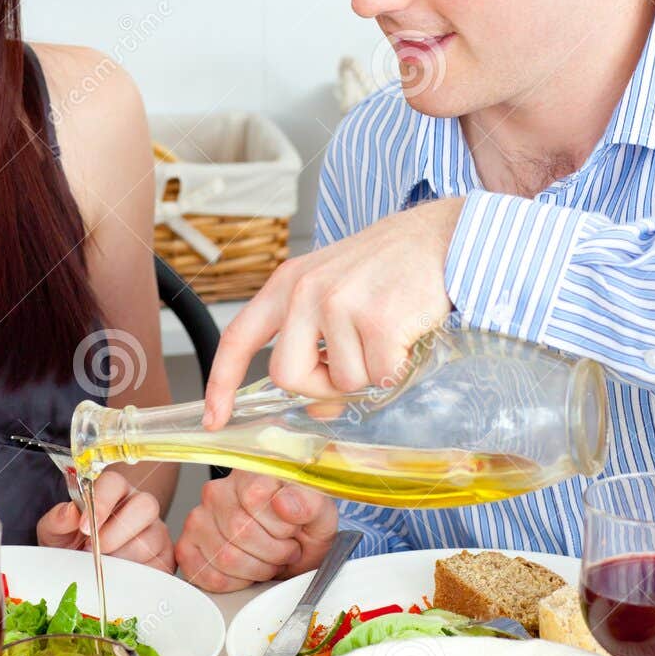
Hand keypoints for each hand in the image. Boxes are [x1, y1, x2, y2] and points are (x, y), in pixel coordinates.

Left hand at [37, 469, 172, 572]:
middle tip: (94, 551)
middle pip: (145, 505)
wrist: (81, 573)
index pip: (114, 483)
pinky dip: (138, 575)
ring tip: (103, 568)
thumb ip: (57, 521)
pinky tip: (120, 579)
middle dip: (117, 532)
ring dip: (124, 558)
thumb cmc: (72, 546)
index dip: (102, 502)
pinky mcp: (164, 558)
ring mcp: (155, 532)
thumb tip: (69, 512)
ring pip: (152, 539)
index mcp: (113, 492)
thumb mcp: (55, 535)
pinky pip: (160, 564)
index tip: (85, 527)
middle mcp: (139, 507)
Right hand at [174, 471, 337, 592]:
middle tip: (284, 550)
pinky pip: (208, 576)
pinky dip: (235, 583)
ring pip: (225, 557)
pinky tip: (247, 570)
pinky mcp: (187, 547)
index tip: (292, 531)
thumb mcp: (320, 513)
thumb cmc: (301, 527)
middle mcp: (218, 490)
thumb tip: (284, 503)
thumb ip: (309, 502)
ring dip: (256, 569)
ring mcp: (198, 518)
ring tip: (268, 559)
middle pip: (239, 531)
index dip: (280, 526)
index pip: (255, 498)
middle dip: (272, 553)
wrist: (290, 545)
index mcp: (250, 472)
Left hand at [202, 197, 461, 428]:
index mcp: (288, 283)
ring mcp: (340, 304)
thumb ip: (313, 341)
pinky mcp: (378, 320)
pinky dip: (397, 368)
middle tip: (350, 365)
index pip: (238, 337)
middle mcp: (306, 291)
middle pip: (287, 377)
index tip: (214, 419)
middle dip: (319, 386)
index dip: (221, 383)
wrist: (440, 237)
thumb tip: (315, 407)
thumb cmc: (388, 267)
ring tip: (386, 332)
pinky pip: (379, 377)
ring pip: (342, 382)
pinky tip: (406, 334)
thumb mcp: (335, 290)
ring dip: (368, 372)